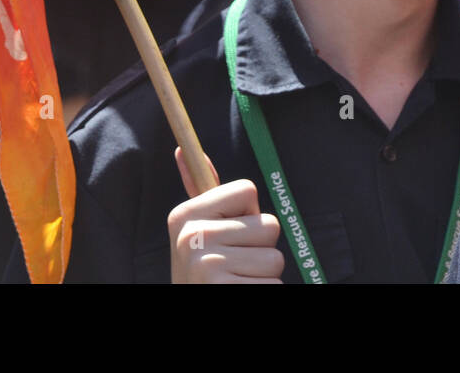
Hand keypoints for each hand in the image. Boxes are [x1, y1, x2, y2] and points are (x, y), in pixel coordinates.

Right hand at [167, 148, 283, 282]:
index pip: (248, 190)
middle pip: (269, 225)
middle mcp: (192, 238)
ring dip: (264, 275)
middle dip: (261, 248)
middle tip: (235, 265)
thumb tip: (183, 149)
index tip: (229, 233)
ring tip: (238, 282)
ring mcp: (207, 267)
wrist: (194, 308)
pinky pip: (274, 287)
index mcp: (185, 215)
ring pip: (276, 259)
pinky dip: (264, 293)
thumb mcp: (197, 231)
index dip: (248, 214)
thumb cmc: (206, 271)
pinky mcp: (223, 291)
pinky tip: (240, 294)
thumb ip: (202, 192)